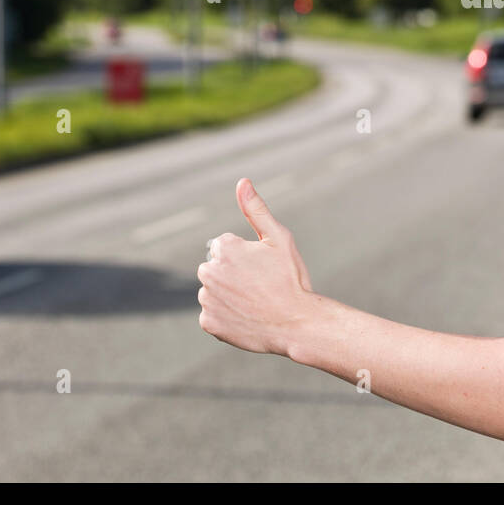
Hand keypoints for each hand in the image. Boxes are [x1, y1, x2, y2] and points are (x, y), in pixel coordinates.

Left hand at [197, 178, 314, 356]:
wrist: (296, 323)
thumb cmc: (290, 279)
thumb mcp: (279, 239)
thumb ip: (256, 210)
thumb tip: (242, 182)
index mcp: (224, 248)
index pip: (225, 246)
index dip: (246, 256)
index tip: (263, 268)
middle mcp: (209, 272)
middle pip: (216, 267)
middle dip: (232, 273)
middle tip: (260, 285)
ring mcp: (207, 299)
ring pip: (214, 291)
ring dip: (228, 295)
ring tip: (255, 302)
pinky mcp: (208, 323)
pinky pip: (213, 314)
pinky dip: (226, 316)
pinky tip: (247, 317)